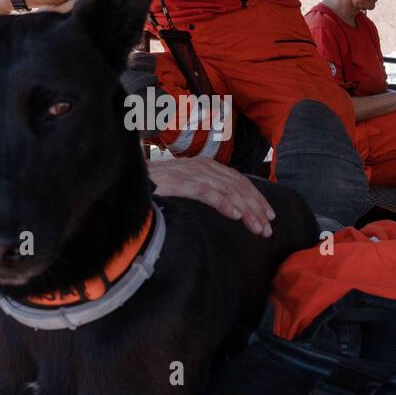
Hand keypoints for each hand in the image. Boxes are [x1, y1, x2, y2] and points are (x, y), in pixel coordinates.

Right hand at [148, 157, 274, 236]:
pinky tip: (236, 215)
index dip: (256, 197)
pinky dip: (224, 203)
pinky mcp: (179, 182)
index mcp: (204, 166)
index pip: (238, 180)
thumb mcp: (182, 186)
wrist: (126, 180)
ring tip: (258, 228)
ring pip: (227, 190)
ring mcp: (190, 173)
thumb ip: (201, 191)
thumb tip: (223, 208)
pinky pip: (207, 192)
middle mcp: (201, 166)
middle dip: (256, 208)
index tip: (269, 215)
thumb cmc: (153, 187)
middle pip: (238, 186)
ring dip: (246, 210)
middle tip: (268, 228)